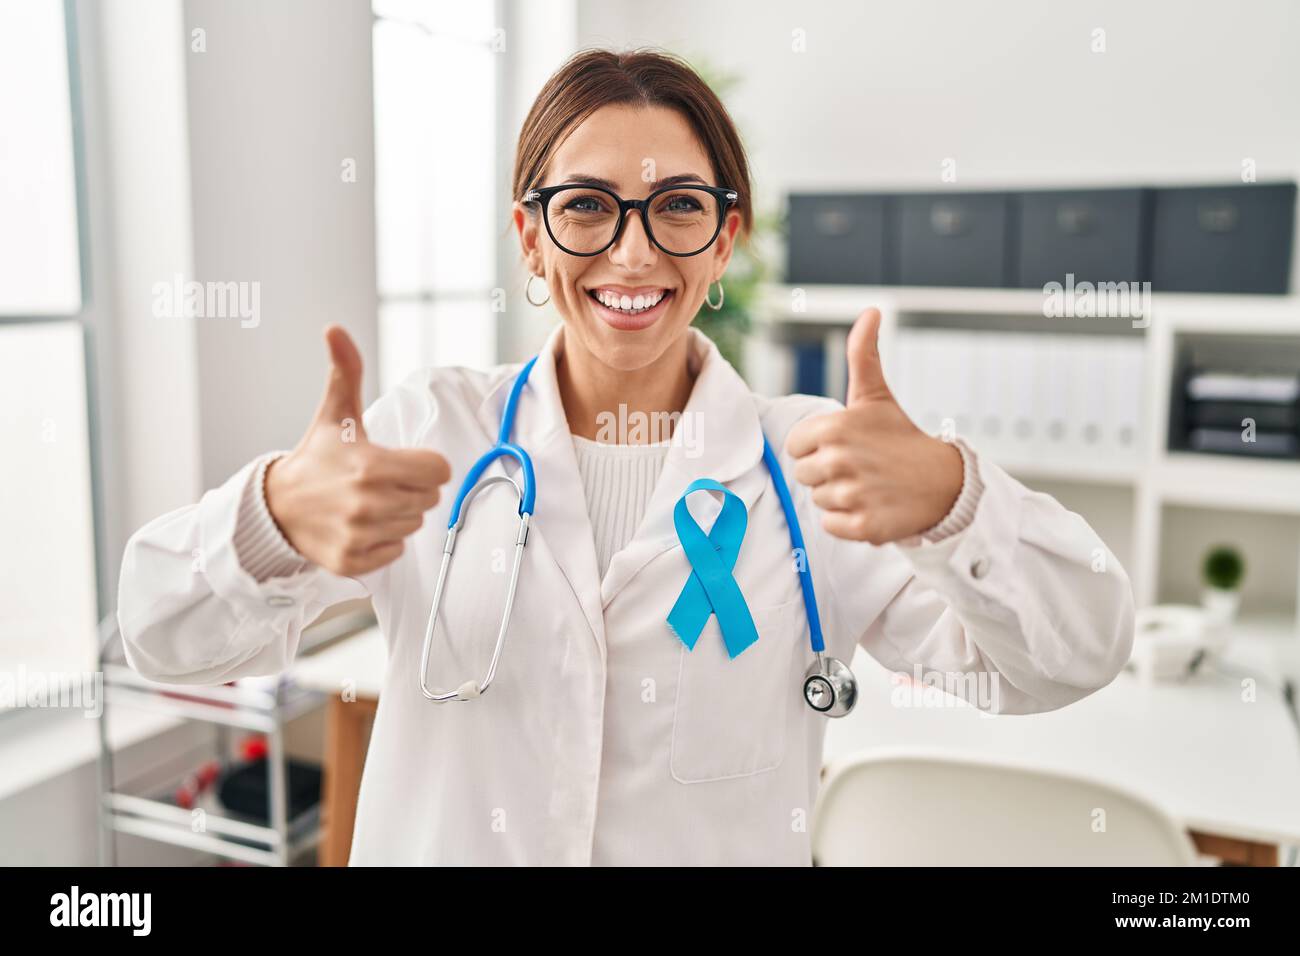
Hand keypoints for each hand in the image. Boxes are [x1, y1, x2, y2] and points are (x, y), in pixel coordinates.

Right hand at [265, 326, 450, 575]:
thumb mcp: (334, 413)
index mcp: (371, 466)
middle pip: (430, 498)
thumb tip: (334, 328)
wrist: (276, 506)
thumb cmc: (317, 457)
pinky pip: (395, 552)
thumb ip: (345, 370)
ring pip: (414, 525)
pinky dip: (383, 542)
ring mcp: (359, 535)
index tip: (401, 461)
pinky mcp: (353, 562)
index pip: (439, 470)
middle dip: (412, 488)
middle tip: (381, 481)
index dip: (424, 464)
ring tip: (368, 502)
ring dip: (398, 514)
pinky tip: (360, 526)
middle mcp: (368, 503)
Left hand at [786, 308, 963, 543]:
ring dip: (840, 497)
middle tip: (861, 466)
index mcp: (835, 428)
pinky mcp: (863, 526)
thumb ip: (863, 354)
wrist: (944, 482)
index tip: (845, 445)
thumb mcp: (876, 394)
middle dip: (828, 473)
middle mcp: (840, 461)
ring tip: (870, 485)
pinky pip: (832, 526)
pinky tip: (873, 505)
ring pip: (818, 501)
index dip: (817, 447)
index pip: (796, 447)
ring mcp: (853, 495)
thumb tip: (871, 311)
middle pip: (804, 475)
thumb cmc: (901, 437)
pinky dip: (850, 521)